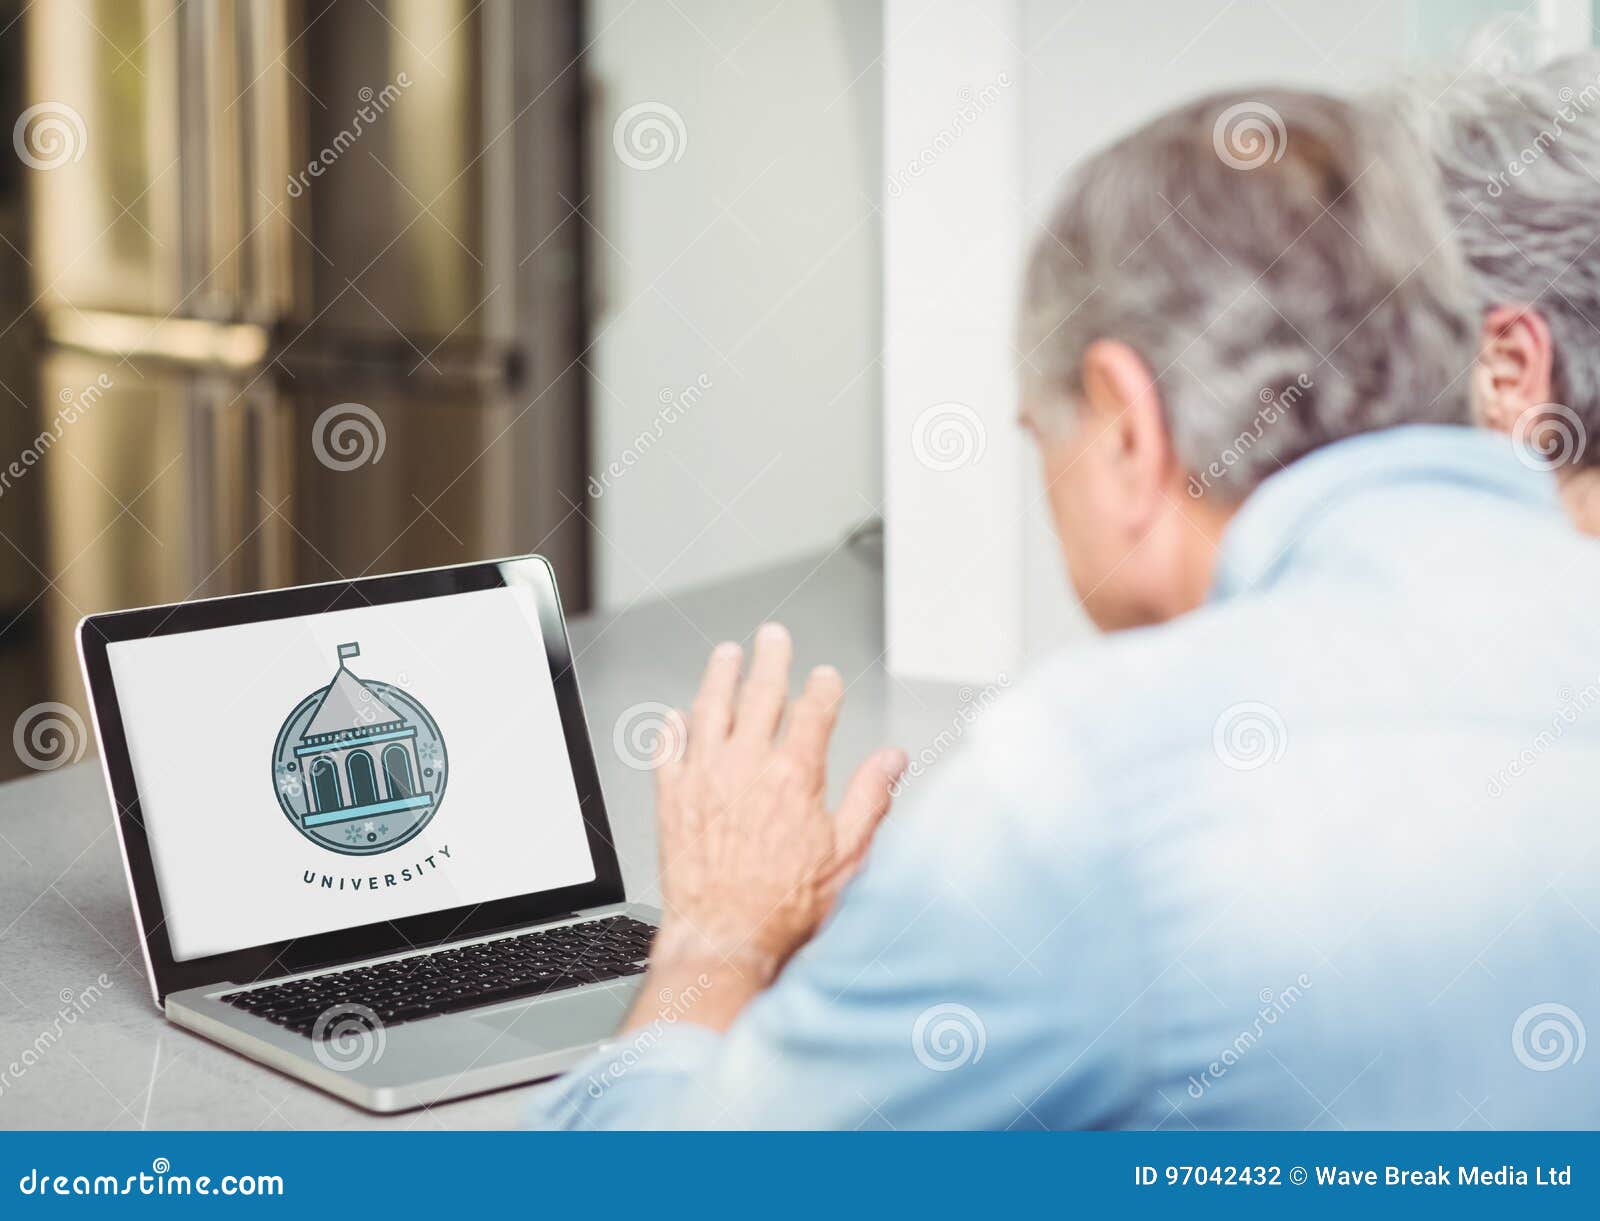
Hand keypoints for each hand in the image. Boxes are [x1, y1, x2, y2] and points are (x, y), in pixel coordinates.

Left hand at [630, 623, 904, 1030]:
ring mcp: (704, 778)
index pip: (813, 711)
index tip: (825, 677)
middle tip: (773, 639)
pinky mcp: (671, 798)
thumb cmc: (783, 908)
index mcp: (794, 777)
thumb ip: (870, 799)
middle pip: (760, 694)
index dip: (823, 688)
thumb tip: (892, 762)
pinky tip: (676, 717)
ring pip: (710, 709)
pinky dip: (673, 727)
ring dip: (719, 677)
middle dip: (770, 660)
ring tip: (725, 657)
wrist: (724, 938)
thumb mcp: (847, 856)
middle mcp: (746, 767)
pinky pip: (669, 749)